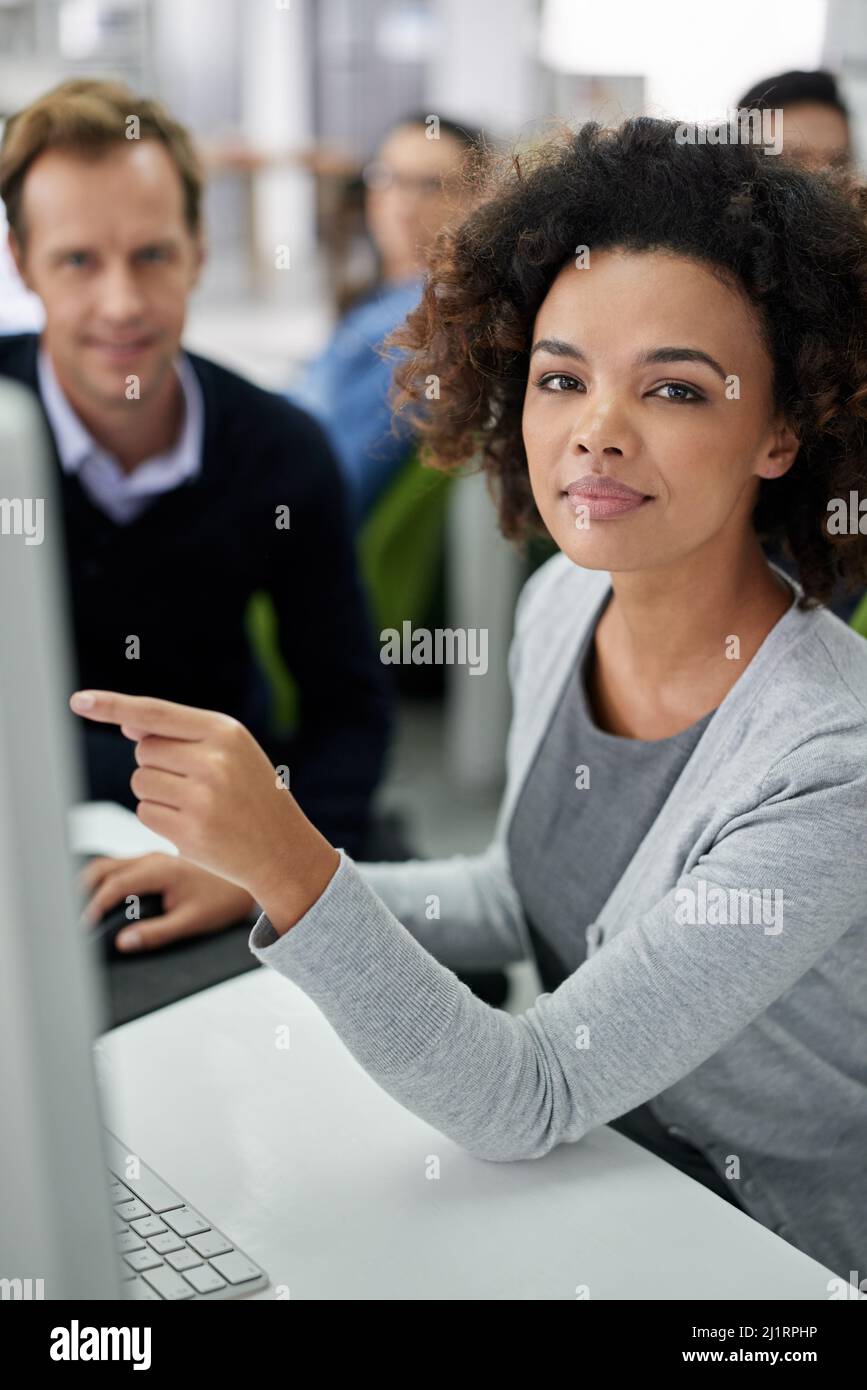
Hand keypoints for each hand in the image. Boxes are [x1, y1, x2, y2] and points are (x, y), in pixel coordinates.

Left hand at [69, 690, 339, 934]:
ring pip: (140, 782)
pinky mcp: (189, 832)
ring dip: (156, 793)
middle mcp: (213, 761)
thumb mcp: (231, 752)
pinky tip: (193, 824)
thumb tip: (128, 725)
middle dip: (157, 764)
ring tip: (196, 803)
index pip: (155, 712)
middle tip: (195, 782)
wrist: (284, 849)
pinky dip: (160, 818)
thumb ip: (182, 734)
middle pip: (144, 749)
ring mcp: (201, 798)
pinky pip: (145, 813)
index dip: (113, 706)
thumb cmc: (252, 794)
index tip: (79, 702)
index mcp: (225, 732)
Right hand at [82, 853, 255, 951]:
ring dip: (94, 883)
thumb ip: (156, 933)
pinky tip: (107, 900)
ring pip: (111, 864)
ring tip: (83, 908)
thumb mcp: (192, 922)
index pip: (115, 884)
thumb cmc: (224, 899)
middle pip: (104, 867)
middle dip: (83, 889)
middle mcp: (153, 859)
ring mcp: (154, 858)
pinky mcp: (157, 863)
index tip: (83, 924)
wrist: (252, 874)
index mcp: (160, 870)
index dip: (95, 904)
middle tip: (73, 915)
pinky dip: (108, 881)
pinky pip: (123, 867)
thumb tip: (123, 942)